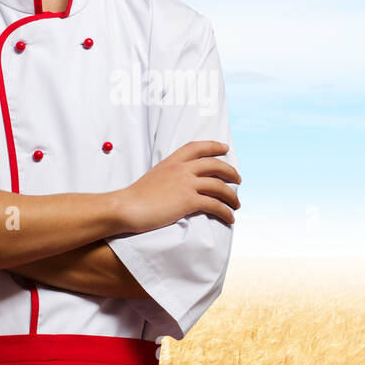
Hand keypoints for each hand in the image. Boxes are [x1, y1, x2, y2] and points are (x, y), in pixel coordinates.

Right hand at [114, 140, 240, 232]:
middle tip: (238, 179)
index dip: (213, 145)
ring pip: (219, 186)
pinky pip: (215, 205)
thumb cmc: (136, 197)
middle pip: (214, 165)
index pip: (197, 147)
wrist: (127, 207)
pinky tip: (230, 218)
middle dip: (230, 171)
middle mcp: (181, 169)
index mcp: (172, 161)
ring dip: (232, 196)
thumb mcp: (154, 177)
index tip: (225, 148)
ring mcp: (186, 184)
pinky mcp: (188, 201)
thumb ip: (169, 175)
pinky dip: (225, 212)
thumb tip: (180, 183)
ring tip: (236, 204)